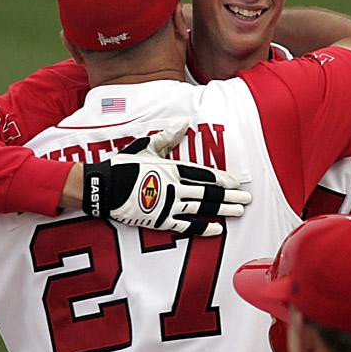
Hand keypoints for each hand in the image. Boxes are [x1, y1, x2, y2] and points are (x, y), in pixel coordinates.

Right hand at [83, 122, 250, 235]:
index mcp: (172, 169)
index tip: (236, 182)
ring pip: (202, 209)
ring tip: (238, 211)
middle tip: (247, 199)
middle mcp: (174, 187)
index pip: (203, 174)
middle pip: (208, 193)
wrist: (103, 187)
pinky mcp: (160, 220)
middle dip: (230, 196)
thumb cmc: (123, 165)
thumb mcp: (145, 146)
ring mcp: (168, 205)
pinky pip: (186, 226)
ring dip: (222, 210)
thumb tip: (184, 122)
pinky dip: (203, 228)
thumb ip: (167, 136)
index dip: (221, 179)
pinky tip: (217, 229)